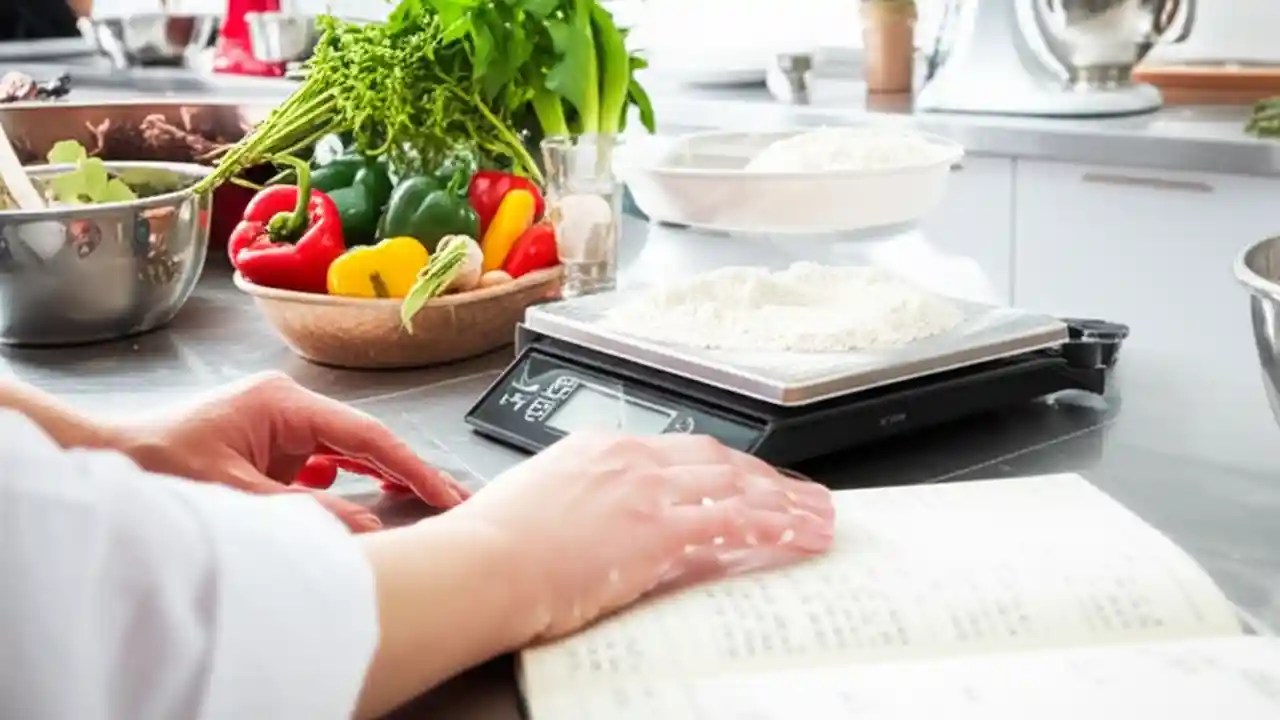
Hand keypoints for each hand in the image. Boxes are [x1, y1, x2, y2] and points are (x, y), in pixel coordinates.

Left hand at [114, 372, 469, 531]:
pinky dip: (348, 479)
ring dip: (380, 474)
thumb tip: (366, 524)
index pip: (364, 435)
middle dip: (405, 470)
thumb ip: (304, 511)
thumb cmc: (156, 461)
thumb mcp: (234, 492)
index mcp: (283, 403)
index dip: (409, 466)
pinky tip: (370, 494)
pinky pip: (323, 460)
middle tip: (449, 498)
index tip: (443, 491)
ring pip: (347, 450)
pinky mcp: (271, 443)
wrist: (107, 456)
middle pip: (363, 439)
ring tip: (423, 498)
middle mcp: (287, 406)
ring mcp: (280, 424)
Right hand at [448, 432, 835, 641]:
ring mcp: (647, 490)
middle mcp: (630, 460)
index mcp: (599, 449)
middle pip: (719, 459)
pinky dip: (772, 526)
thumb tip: (600, 525)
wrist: (484, 564)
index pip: (679, 451)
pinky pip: (732, 520)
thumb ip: (582, 506)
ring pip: (736, 485)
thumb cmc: (494, 544)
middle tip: (801, 493)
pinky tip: (795, 535)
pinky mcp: (659, 528)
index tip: (747, 480)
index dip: (724, 467)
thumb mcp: (541, 504)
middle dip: (767, 477)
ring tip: (819, 517)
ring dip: (785, 502)